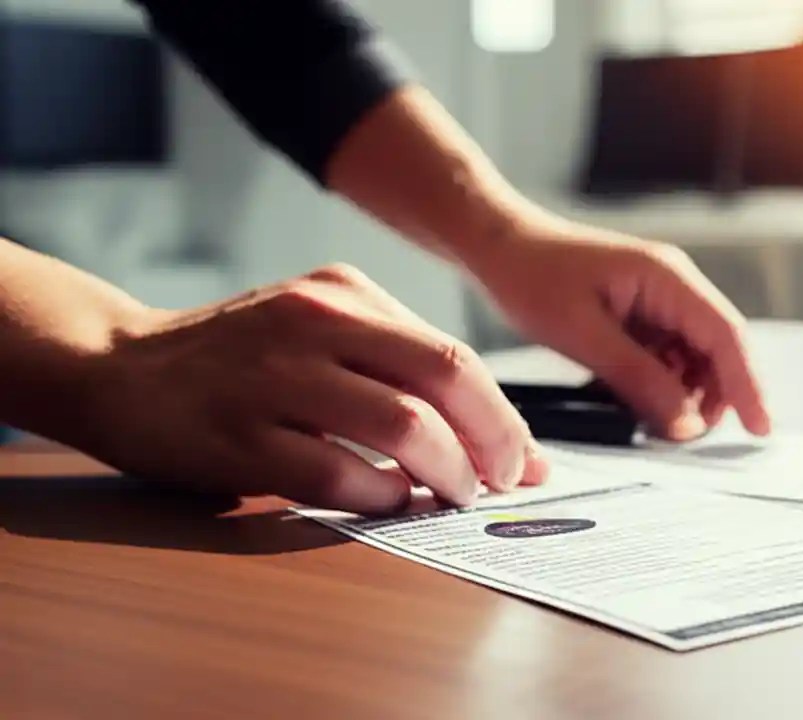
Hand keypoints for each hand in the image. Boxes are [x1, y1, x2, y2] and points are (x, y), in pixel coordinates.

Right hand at [83, 264, 546, 513]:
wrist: (117, 368)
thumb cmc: (240, 361)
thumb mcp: (319, 329)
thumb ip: (398, 368)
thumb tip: (498, 439)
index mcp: (344, 294)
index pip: (453, 355)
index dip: (503, 415)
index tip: (525, 461)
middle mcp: (315, 322)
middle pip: (444, 377)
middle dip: (493, 440)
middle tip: (503, 483)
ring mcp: (274, 376)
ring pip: (401, 425)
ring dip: (445, 473)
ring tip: (453, 497)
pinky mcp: (238, 435)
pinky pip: (335, 474)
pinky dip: (379, 496)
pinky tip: (389, 502)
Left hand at [468, 220, 771, 440]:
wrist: (498, 246)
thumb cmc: (533, 277)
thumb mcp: (583, 335)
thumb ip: (638, 378)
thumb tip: (685, 424)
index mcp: (668, 278)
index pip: (726, 335)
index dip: (747, 385)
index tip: (759, 428)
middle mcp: (673, 286)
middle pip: (717, 350)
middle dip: (710, 396)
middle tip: (682, 435)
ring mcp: (658, 300)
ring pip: (693, 358)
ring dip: (682, 393)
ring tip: (649, 416)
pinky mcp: (640, 314)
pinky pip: (666, 356)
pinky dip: (659, 383)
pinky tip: (633, 397)